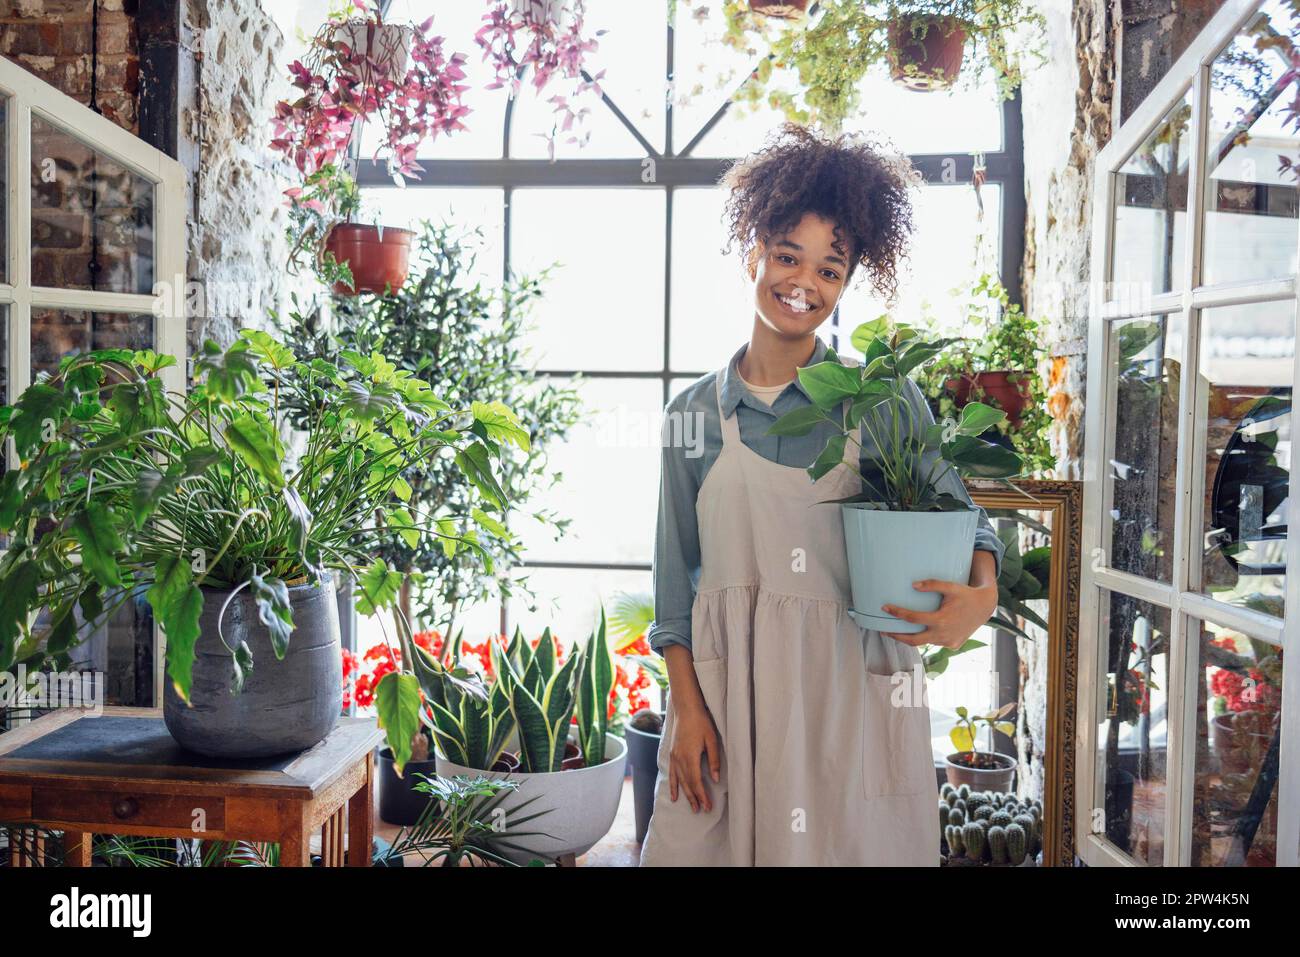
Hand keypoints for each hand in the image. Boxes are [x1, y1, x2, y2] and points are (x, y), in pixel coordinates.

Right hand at [668, 702, 720, 813]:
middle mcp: (679, 759)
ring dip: (685, 795)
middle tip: (702, 810)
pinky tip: (674, 795)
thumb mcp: (712, 740)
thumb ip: (714, 760)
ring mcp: (674, 757)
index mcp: (690, 756)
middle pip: (687, 784)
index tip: (708, 806)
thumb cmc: (701, 722)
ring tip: (692, 807)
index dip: (702, 795)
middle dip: (695, 798)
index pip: (696, 781)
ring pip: (679, 781)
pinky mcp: (672, 754)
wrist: (686, 709)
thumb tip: (716, 779)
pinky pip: (671, 774)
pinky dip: (672, 785)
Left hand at [880, 551, 998, 648]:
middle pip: (913, 640)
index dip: (896, 613)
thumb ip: (932, 584)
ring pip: (924, 642)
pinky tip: (922, 630)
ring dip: (911, 638)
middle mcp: (944, 634)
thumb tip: (913, 585)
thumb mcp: (950, 586)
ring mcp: (948, 642)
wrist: (985, 607)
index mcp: (941, 619)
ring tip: (898, 631)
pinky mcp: (953, 645)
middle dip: (896, 636)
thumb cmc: (965, 594)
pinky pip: (936, 642)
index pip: (912, 618)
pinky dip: (928, 637)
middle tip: (883, 631)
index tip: (884, 607)